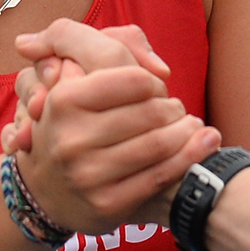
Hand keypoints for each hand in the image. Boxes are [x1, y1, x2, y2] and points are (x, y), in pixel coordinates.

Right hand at [10, 21, 217, 232]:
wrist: (45, 189)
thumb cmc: (69, 123)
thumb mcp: (71, 76)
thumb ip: (110, 45)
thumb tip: (159, 69)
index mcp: (63, 100)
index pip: (135, 78)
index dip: (152, 80)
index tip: (153, 87)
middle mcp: (71, 139)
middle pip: (152, 111)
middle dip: (172, 107)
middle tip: (176, 109)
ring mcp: (87, 175)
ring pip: (160, 143)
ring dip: (187, 130)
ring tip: (192, 124)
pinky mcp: (106, 205)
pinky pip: (160, 176)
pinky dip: (190, 156)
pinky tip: (204, 142)